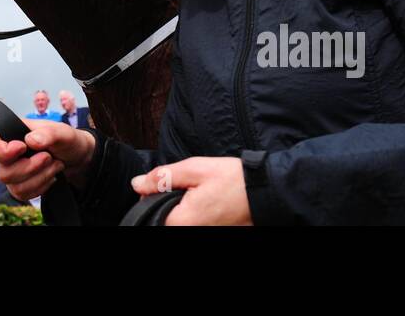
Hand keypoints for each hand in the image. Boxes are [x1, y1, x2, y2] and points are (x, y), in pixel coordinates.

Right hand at [0, 120, 95, 200]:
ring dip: (40, 177)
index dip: (1, 151)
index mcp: (9, 133)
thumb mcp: (63, 132)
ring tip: (55, 165)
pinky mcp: (19, 186)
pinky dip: (41, 187)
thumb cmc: (65, 140)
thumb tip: (31, 140)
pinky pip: (23, 195)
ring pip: (14, 187)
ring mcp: (11, 172)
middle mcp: (5, 154)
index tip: (23, 148)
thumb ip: (49, 133)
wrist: (75, 158)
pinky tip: (50, 176)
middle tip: (49, 157)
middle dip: (31, 167)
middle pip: (3, 172)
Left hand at [131, 157, 251, 225]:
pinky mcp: (214, 232)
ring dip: (181, 209)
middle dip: (168, 203)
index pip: (149, 214)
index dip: (151, 196)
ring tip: (201, 195)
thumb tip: (137, 184)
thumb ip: (163, 177)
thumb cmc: (234, 180)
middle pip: (165, 219)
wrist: (267, 193)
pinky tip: (207, 203)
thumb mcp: (195, 169)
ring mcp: (203, 235)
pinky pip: (193, 224)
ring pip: (179, 222)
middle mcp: (191, 233)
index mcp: (182, 222)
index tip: (165, 184)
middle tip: (188, 187)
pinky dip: (195, 214)